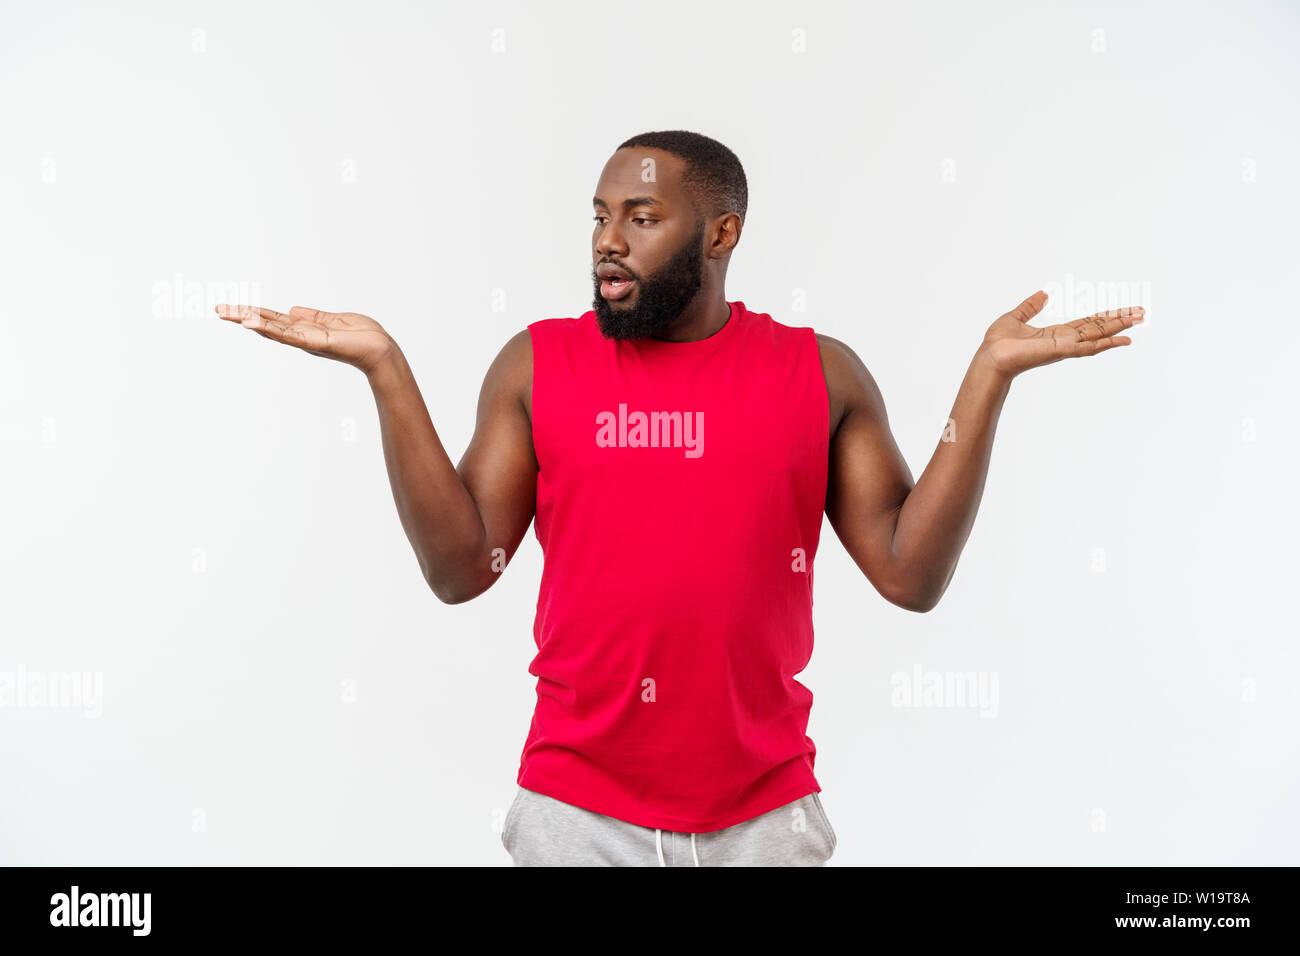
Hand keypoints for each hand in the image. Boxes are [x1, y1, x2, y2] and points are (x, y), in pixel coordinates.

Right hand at [215, 304, 396, 374]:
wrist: (381, 350)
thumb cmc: (364, 337)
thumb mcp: (334, 320)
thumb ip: (314, 317)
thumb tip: (294, 310)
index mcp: (305, 330)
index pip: (274, 319)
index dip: (254, 313)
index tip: (233, 308)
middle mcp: (301, 337)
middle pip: (266, 324)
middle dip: (242, 316)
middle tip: (218, 309)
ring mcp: (306, 341)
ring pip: (272, 329)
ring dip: (249, 320)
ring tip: (228, 314)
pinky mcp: (314, 342)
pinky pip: (287, 334)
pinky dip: (269, 328)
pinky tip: (251, 323)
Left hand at [977, 291, 1142, 380]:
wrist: (991, 357)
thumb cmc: (998, 343)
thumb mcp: (1017, 316)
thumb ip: (1031, 306)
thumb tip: (1043, 293)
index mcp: (1056, 334)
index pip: (1087, 324)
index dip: (1105, 316)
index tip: (1122, 310)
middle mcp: (1065, 341)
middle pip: (1099, 328)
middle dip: (1120, 320)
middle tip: (1142, 312)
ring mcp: (1067, 347)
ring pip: (1100, 335)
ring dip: (1120, 326)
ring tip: (1140, 318)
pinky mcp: (1063, 350)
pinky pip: (1090, 346)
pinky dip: (1108, 344)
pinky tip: (1124, 340)